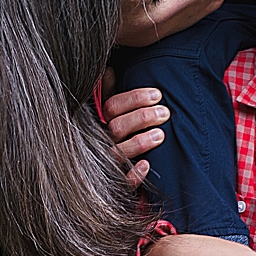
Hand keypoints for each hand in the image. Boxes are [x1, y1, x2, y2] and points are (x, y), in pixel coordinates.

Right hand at [100, 71, 170, 185]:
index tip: (157, 95)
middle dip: (142, 117)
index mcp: (97, 121)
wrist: (90, 175)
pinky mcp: (113, 184)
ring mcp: (104, 162)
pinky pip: (120, 181)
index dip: (135, 98)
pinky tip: (147, 165)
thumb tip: (108, 71)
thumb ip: (106, 93)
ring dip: (140, 142)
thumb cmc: (104, 135)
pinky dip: (133, 174)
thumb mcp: (103, 112)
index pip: (113, 105)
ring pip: (119, 152)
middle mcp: (99, 140)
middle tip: (165, 113)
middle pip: (116, 126)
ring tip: (161, 134)